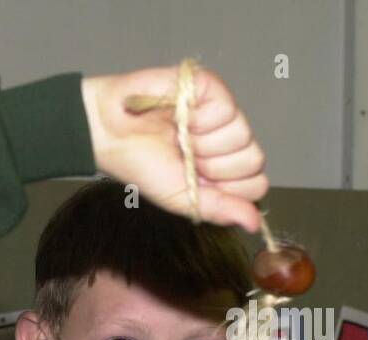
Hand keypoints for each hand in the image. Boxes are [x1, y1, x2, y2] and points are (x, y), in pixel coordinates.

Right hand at [81, 65, 267, 231]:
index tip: (196, 181)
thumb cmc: (140, 164)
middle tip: (184, 156)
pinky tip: (179, 116)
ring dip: (203, 143)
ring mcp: (223, 111)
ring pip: (242, 136)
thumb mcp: (181, 198)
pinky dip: (198, 119)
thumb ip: (220, 209)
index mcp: (222, 167)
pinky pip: (227, 110)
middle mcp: (227, 138)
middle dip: (214, 167)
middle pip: (253, 161)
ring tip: (177, 135)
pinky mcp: (213, 87)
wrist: (111, 133)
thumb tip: (254, 224)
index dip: (228, 188)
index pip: (256, 184)